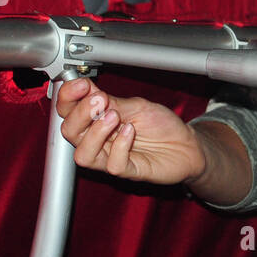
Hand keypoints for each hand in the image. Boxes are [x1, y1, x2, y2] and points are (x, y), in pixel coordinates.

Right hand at [55, 77, 205, 184]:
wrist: (188, 144)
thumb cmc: (162, 125)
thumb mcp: (135, 105)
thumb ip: (111, 101)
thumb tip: (87, 89)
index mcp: (96, 122)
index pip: (68, 112)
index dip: (68, 97)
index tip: (81, 85)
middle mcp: (100, 141)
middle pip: (69, 132)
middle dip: (80, 113)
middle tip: (100, 100)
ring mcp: (112, 157)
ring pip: (83, 155)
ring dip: (95, 133)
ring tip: (114, 116)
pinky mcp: (129, 171)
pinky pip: (113, 165)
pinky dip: (120, 145)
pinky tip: (130, 131)